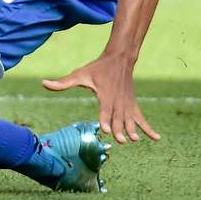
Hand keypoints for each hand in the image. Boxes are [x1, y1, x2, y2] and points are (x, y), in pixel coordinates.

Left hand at [42, 52, 161, 143]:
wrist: (119, 59)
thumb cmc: (97, 68)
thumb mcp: (79, 74)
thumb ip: (62, 82)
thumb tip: (43, 83)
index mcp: (105, 94)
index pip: (105, 109)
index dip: (105, 119)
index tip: (106, 129)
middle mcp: (117, 101)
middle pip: (118, 117)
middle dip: (118, 129)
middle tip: (119, 140)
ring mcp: (127, 104)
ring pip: (130, 119)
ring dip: (132, 130)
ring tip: (133, 140)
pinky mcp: (133, 105)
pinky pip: (141, 118)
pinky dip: (149, 129)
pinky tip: (157, 139)